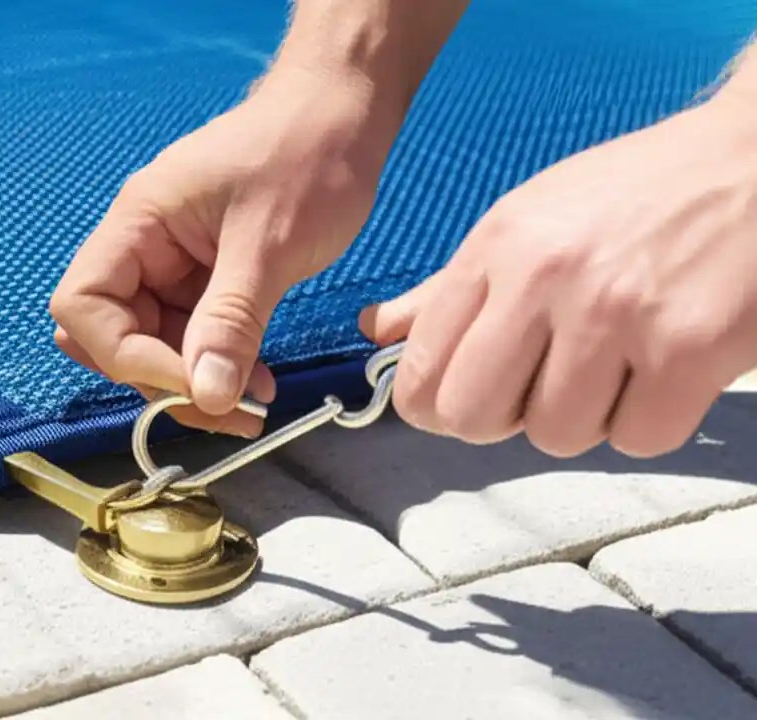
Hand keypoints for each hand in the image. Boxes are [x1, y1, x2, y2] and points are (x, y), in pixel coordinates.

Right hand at [51, 68, 397, 435]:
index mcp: (139, 223)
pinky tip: (259, 382)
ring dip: (197, 381)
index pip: (84, 305)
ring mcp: (173, 265)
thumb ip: (231, 320)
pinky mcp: (206, 279)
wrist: (345, 113)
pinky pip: (194, 335)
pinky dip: (220, 365)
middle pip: (113, 333)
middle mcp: (144, 246)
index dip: (124, 355)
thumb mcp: (269, 245)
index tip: (190, 380)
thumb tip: (207, 397)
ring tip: (255, 403)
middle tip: (224, 411)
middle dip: (161, 379)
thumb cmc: (306, 157)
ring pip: (156, 344)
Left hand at [362, 92, 756, 457]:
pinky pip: (635, 440)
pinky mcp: (689, 350)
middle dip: (500, 420)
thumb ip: (447, 287)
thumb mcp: (524, 219)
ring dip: (582, 418)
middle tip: (538, 387)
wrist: (752, 160)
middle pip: (472, 417)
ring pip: (556, 436)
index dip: (433, 405)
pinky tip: (659, 372)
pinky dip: (646, 422)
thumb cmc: (631, 196)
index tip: (460, 400)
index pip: (421, 370)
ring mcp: (617, 315)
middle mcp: (545, 278)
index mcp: (497, 246)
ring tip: (611, 364)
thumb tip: (378, 332)